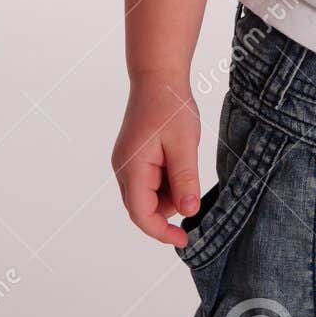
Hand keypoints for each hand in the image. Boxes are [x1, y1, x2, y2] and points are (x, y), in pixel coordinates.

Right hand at [111, 72, 201, 246]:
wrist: (158, 76)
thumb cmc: (170, 105)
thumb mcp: (184, 144)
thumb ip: (185, 179)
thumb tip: (189, 211)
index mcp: (132, 167)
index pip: (141, 214)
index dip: (161, 232)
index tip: (184, 240)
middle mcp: (123, 168)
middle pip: (143, 207)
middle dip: (170, 207)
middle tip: (192, 187)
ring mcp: (126, 162)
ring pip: (148, 194)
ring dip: (170, 191)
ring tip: (185, 161)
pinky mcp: (134, 156)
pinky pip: (149, 180)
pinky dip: (166, 179)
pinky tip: (178, 158)